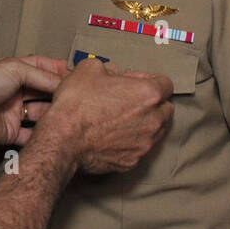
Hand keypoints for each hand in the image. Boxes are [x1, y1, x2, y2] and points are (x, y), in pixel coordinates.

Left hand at [0, 56, 68, 147]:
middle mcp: (13, 91)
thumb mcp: (15, 69)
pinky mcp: (10, 131)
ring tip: (67, 111)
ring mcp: (12, 111)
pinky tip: (53, 130)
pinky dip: (42, 133)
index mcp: (12, 71)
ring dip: (53, 112)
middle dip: (58, 92)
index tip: (75, 74)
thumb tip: (62, 80)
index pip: (41, 68)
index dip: (58, 70)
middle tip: (76, 95)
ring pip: (40, 112)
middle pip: (42, 90)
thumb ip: (41, 75)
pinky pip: (30, 134)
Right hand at [37, 57, 174, 174]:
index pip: (166, 84)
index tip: (132, 82)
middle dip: (153, 103)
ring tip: (120, 119)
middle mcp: (153, 120)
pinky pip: (139, 148)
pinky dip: (131, 142)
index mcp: (148, 94)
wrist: (63, 139)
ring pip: (156, 131)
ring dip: (145, 123)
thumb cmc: (77, 103)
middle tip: (129, 100)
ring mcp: (145, 144)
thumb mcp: (89, 68)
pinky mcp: (133, 161)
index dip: (148, 79)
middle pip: (166, 109)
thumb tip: (110, 73)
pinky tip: (112, 136)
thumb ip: (107, 67)